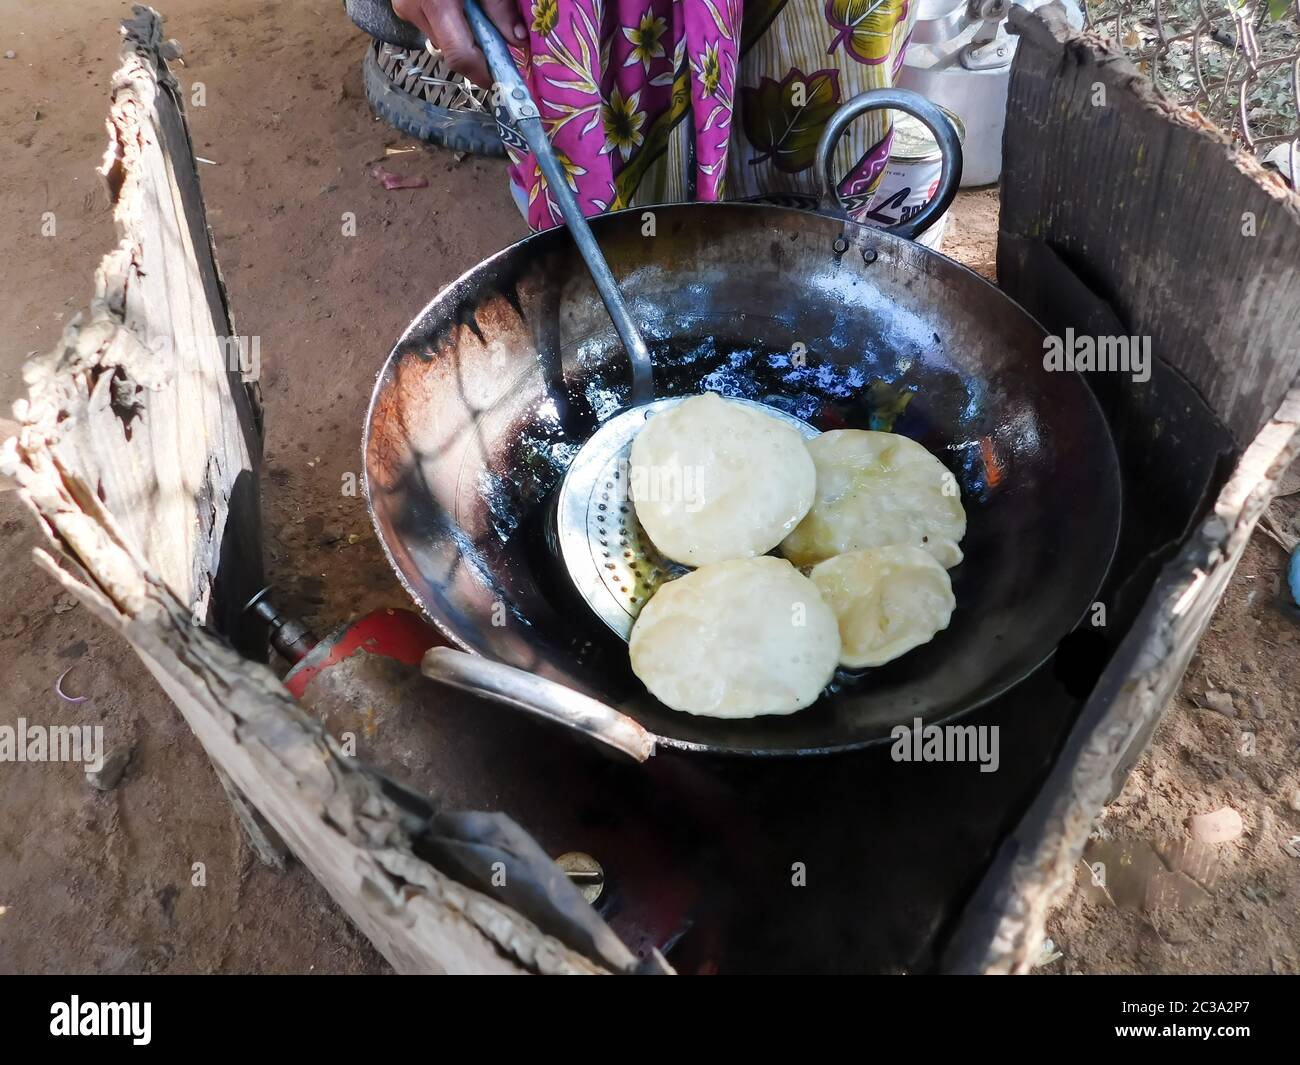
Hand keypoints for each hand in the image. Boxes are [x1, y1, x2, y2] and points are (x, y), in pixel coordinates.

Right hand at [392, 0, 526, 87]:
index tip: (502, 81)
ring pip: (442, 39)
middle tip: (500, 46)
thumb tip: (517, 41)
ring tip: (479, 17)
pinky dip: (452, 22)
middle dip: (478, 53)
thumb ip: (499, 7)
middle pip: (452, 50)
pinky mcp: (403, 4)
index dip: (483, 73)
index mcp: (435, 2)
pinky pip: (432, 24)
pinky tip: (461, 7)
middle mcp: (414, 9)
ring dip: (464, 36)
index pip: (460, 55)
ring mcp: (405, 7)